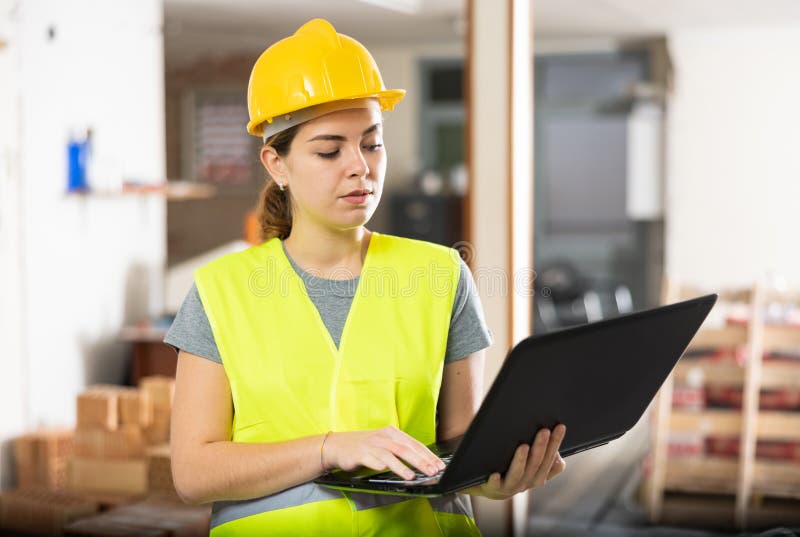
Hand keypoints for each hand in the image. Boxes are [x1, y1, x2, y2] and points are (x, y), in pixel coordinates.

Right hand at [322, 426, 445, 479]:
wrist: (338, 446)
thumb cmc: (365, 446)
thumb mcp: (385, 444)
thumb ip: (401, 450)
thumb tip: (423, 462)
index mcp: (392, 433)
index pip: (414, 444)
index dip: (428, 455)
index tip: (439, 465)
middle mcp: (383, 437)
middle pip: (405, 449)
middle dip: (420, 461)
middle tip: (432, 471)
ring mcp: (372, 445)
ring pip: (390, 455)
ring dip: (402, 466)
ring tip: (412, 476)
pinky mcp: (360, 453)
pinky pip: (371, 459)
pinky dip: (379, 464)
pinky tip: (385, 470)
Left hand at [465, 424, 566, 499]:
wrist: (488, 484)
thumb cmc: (511, 464)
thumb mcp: (530, 459)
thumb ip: (543, 451)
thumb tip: (553, 438)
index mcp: (539, 475)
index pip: (551, 458)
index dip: (556, 443)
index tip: (560, 426)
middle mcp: (528, 482)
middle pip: (536, 465)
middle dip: (541, 447)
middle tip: (544, 430)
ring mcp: (511, 487)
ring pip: (518, 474)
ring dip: (521, 461)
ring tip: (523, 446)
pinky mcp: (494, 489)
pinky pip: (496, 485)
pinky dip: (496, 480)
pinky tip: (494, 474)